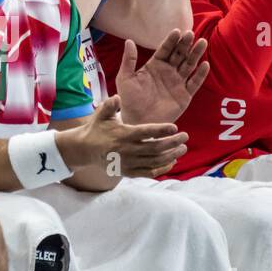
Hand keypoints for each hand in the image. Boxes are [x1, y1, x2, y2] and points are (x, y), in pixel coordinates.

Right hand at [55, 96, 190, 177]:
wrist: (85, 150)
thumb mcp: (101, 114)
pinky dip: (162, 168)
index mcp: (123, 134)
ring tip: (183, 148)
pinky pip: (149, 172)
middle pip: (155, 148)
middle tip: (185, 137)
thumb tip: (118, 98)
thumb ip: (111, 105)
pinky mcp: (128, 172)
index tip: (175, 127)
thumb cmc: (97, 128)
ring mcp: (128, 163)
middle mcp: (127, 150)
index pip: (146, 132)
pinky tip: (172, 161)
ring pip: (155, 161)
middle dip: (172, 143)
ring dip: (171, 155)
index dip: (161, 130)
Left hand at [116, 29, 210, 124]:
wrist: (137, 121)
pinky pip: (194, 83)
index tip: (177, 31)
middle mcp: (168, 72)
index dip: (171, 41)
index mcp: (155, 65)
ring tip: (202, 42)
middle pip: (179, 55)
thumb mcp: (125, 78)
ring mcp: (177, 83)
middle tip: (190, 34)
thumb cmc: (129, 100)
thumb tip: (129, 41)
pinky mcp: (185, 95)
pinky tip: (205, 64)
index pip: (165, 50)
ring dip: (196, 54)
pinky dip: (200, 74)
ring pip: (189, 65)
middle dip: (185, 44)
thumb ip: (128, 60)